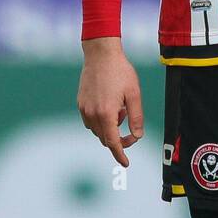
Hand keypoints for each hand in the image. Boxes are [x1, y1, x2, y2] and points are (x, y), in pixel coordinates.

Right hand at [77, 37, 143, 166]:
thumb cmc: (120, 72)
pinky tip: (110, 104)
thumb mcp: (134, 94)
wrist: (101, 54)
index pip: (113, 142)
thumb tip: (137, 136)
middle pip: (105, 138)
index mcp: (106, 113)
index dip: (120, 154)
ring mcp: (84, 108)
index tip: (125, 163)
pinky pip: (90, 120)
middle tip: (130, 125)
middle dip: (118, 137)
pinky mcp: (80, 103)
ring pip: (97, 130)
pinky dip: (101, 120)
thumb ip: (136, 117)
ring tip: (120, 108)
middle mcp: (92, 114)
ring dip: (110, 127)